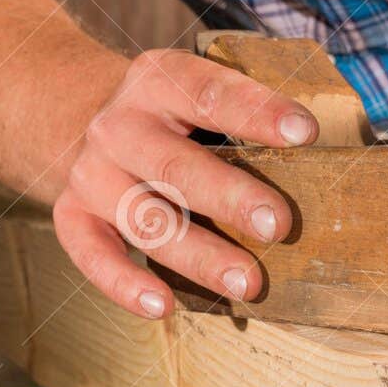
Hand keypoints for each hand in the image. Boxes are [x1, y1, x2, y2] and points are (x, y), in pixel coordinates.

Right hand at [52, 48, 316, 316]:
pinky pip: (93, 255)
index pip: (210, 93)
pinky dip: (124, 284)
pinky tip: (163, 306)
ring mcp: (92, 173)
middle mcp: (119, 126)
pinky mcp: (71, 215)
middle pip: (175, 166)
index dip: (257, 112)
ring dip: (198, 255)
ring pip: (145, 220)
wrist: (75, 112)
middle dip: (230, 197)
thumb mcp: (193, 88)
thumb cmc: (167, 112)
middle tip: (279, 224)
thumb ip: (243, 112)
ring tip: (248, 282)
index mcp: (158, 80)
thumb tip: (316, 149)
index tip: (305, 134)